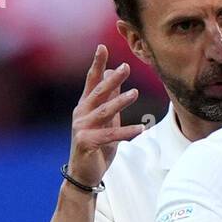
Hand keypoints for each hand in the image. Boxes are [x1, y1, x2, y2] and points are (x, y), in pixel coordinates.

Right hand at [67, 44, 144, 185]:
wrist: (84, 175)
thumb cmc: (96, 146)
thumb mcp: (106, 121)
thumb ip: (109, 100)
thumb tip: (114, 75)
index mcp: (84, 106)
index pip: (91, 81)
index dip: (97, 64)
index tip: (102, 47)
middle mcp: (80, 114)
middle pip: (98, 93)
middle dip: (111, 79)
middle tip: (125, 67)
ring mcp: (81, 128)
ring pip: (104, 112)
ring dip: (120, 102)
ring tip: (135, 93)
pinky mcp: (86, 142)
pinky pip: (110, 135)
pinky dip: (127, 132)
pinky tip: (141, 129)